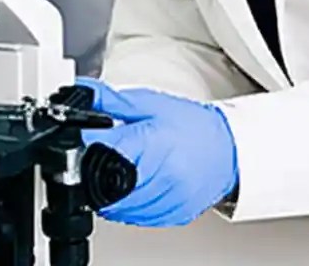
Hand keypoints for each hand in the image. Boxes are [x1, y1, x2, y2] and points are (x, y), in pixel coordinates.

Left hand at [77, 77, 237, 227]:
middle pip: (105, 184)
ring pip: (118, 206)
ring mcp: (170, 199)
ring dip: (108, 192)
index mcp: (153, 144)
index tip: (78, 140)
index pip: (101, 151)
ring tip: (117, 170)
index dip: (83, 146)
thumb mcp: (149, 104)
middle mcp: (165, 175)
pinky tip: (132, 187)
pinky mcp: (174, 214)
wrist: (230, 150)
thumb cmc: (194, 126)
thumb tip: (81, 91)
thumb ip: (110, 101)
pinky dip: (127, 205)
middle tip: (98, 156)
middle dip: (93, 171)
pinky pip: (136, 217)